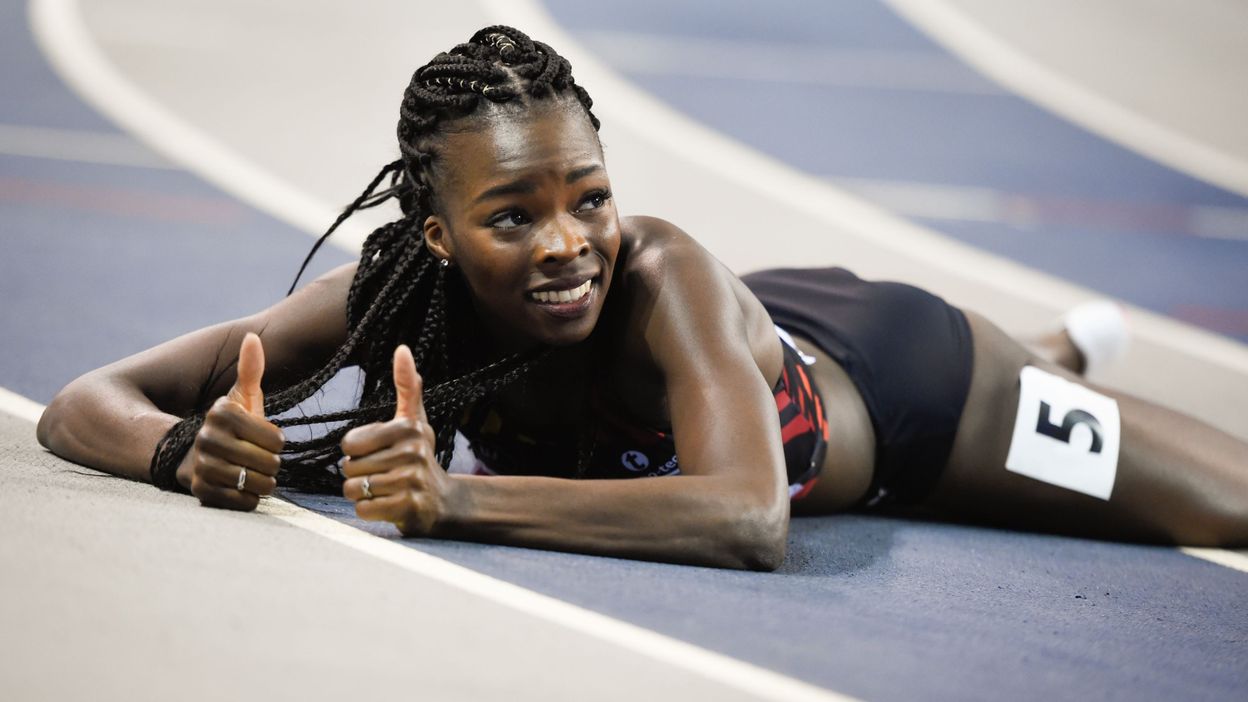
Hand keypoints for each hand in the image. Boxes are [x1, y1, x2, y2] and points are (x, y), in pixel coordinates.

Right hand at [182, 332, 284, 509]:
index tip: (266, 439)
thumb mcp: (243, 397)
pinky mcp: (201, 492)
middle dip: (271, 464)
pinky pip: (243, 502)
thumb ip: (251, 370)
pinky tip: (243, 488)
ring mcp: (201, 466)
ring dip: (263, 482)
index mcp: (221, 412)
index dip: (277, 442)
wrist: (196, 455)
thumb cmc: (232, 426)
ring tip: (254, 474)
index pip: (275, 438)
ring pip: (257, 484)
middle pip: (268, 462)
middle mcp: (206, 437)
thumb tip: (253, 337)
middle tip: (261, 460)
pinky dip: (250, 499)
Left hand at [341, 344, 449, 536]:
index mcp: (408, 429)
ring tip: (383, 490)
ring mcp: (412, 481)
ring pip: (354, 489)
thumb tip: (402, 348)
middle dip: (358, 474)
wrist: (442, 501)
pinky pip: (363, 509)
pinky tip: (386, 504)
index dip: (357, 451)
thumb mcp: (415, 421)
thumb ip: (407, 387)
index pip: (349, 443)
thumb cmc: (419, 456)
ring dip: (361, 494)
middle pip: (349, 467)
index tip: (378, 453)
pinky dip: (368, 510)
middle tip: (381, 475)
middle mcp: (412, 453)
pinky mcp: (408, 507)